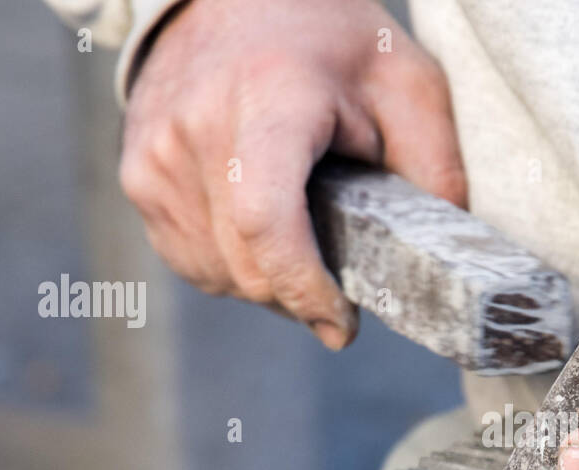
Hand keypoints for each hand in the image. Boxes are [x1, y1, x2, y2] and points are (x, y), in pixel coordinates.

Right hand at [119, 0, 466, 347]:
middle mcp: (196, 129)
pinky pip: (188, 259)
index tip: (343, 322)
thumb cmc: (328, 38)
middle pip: (245, 267)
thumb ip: (434, 169)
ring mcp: (155, 156)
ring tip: (301, 242)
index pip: (268, 224)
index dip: (307, 290)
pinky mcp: (137, 176)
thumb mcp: (407, 82)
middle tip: (339, 286)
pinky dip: (230, 267)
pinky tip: (260, 232)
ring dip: (265, 284)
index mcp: (268, 100)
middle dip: (299, 297)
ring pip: (216, 274)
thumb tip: (440, 263)